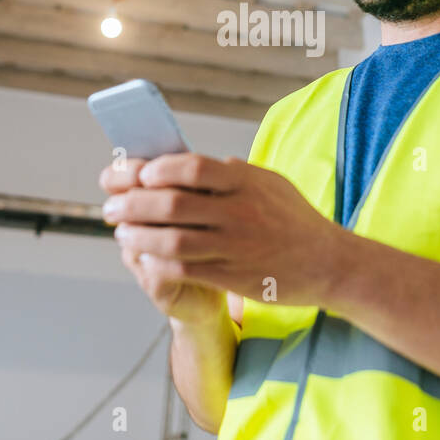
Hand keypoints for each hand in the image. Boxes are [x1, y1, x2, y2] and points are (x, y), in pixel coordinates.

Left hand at [102, 153, 348, 307]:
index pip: (189, 167)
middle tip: (110, 207)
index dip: (155, 170)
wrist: (329, 263)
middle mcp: (239, 212)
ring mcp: (235, 246)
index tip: (135, 175)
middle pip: (171, 204)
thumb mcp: (268, 182)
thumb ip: (231, 173)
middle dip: (131, 204)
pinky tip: (143, 257)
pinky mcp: (233, 276)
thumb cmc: (295, 219)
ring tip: (121, 233)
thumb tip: (186, 163)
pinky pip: (184, 269)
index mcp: (245, 182)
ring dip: (138, 236)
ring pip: (171, 240)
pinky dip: (156, 262)